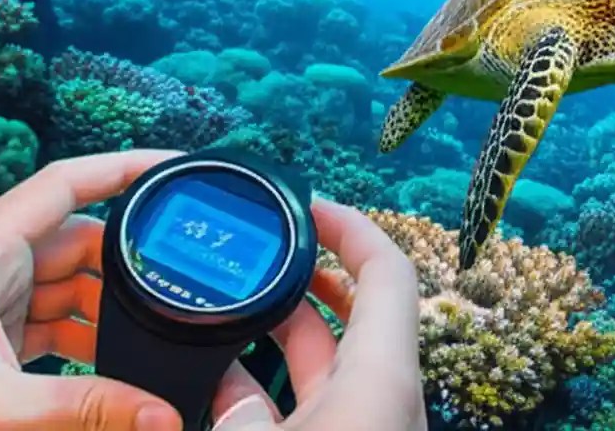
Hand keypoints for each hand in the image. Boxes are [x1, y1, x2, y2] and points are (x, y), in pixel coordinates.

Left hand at [0, 149, 185, 430]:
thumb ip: (85, 410)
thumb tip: (161, 416)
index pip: (64, 184)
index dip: (123, 167)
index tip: (174, 166)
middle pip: (76, 237)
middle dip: (127, 264)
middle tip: (180, 286)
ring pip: (68, 282)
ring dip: (107, 310)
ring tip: (152, 338)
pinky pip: (52, 319)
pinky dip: (85, 338)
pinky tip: (113, 366)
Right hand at [210, 199, 425, 430]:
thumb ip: (238, 409)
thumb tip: (229, 393)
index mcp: (383, 379)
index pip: (387, 273)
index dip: (351, 228)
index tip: (306, 206)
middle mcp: (387, 397)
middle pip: (358, 311)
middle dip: (311, 273)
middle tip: (264, 248)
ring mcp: (371, 424)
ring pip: (333, 360)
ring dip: (290, 327)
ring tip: (237, 301)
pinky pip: (316, 403)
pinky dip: (277, 382)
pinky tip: (227, 377)